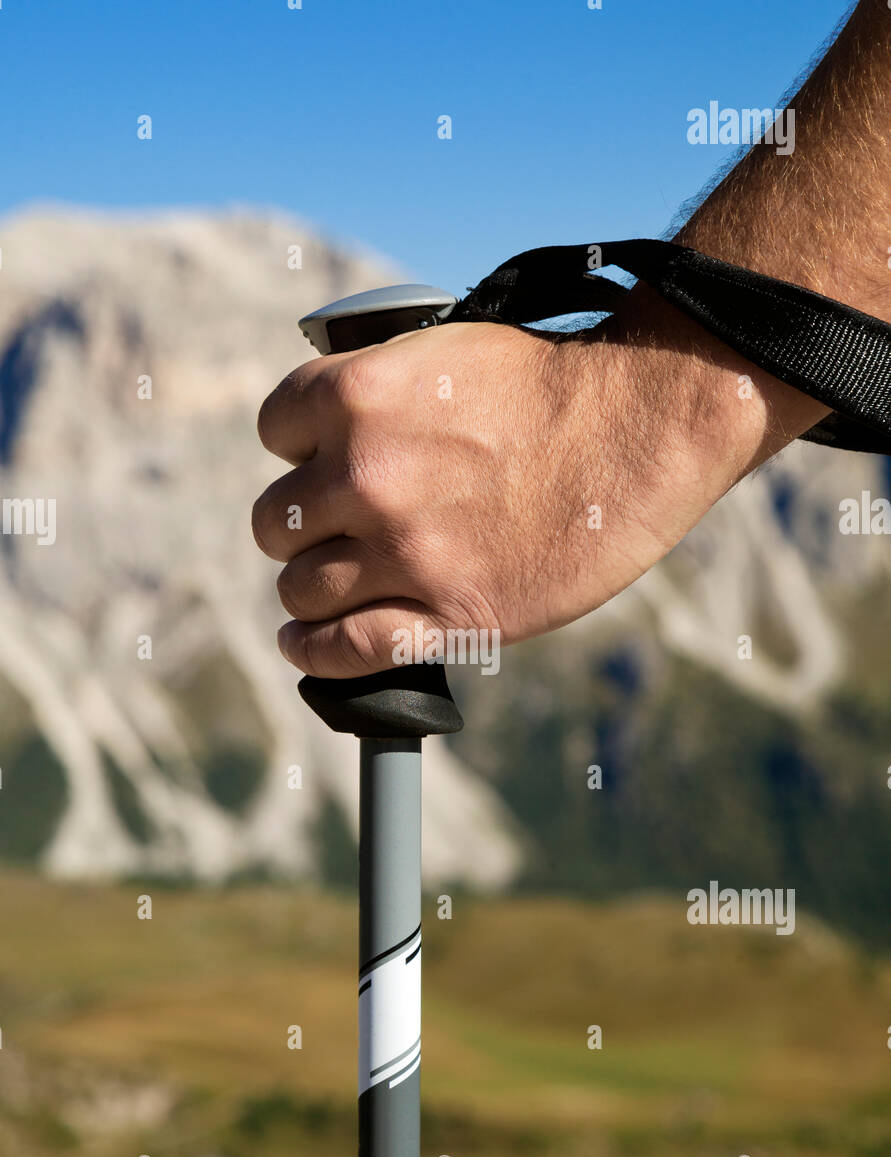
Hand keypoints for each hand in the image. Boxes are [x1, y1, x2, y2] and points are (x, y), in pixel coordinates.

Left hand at [252, 305, 825, 678]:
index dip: (296, 449)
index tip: (318, 462)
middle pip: (279, 520)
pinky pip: (344, 650)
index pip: (275, 431)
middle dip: (302, 524)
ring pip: (301, 589)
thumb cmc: (555, 386)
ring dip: (312, 588)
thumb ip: (379, 391)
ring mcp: (405, 550)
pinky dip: (316, 653)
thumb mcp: (445, 351)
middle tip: (336, 528)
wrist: (640, 427)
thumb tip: (333, 435)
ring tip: (334, 586)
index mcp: (359, 394)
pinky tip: (306, 647)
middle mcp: (367, 474)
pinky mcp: (449, 613)